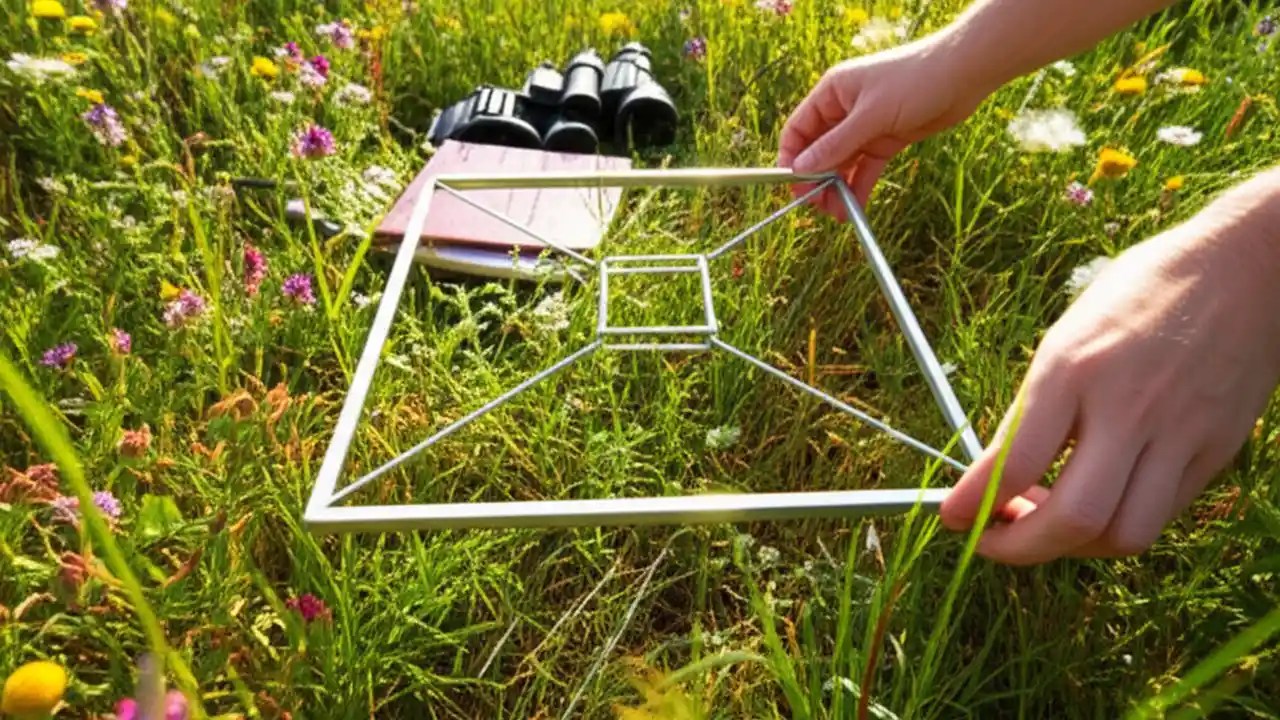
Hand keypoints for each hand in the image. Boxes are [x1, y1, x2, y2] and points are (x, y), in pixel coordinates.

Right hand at [777, 35, 989, 216]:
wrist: (965, 73)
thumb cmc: (915, 80)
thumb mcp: (872, 115)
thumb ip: (836, 144)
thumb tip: (801, 168)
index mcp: (832, 93)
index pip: (798, 130)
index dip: (792, 159)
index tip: (793, 187)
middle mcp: (844, 110)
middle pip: (818, 150)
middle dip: (815, 179)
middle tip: (816, 206)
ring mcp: (865, 126)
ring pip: (842, 163)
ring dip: (836, 188)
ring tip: (836, 214)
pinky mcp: (886, 139)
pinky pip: (865, 168)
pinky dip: (859, 186)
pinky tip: (855, 207)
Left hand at [939, 209, 1279, 563]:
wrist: (1249, 269)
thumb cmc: (1143, 292)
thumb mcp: (1068, 333)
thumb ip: (1035, 407)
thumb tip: (996, 474)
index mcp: (1075, 368)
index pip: (1016, 462)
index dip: (975, 505)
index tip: (951, 517)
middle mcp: (1128, 408)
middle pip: (1074, 518)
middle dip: (1020, 548)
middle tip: (992, 540)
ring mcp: (1180, 435)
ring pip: (1123, 535)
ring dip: (1074, 547)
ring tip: (1047, 523)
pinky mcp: (1216, 451)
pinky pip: (1160, 515)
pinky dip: (1117, 525)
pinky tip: (1096, 505)